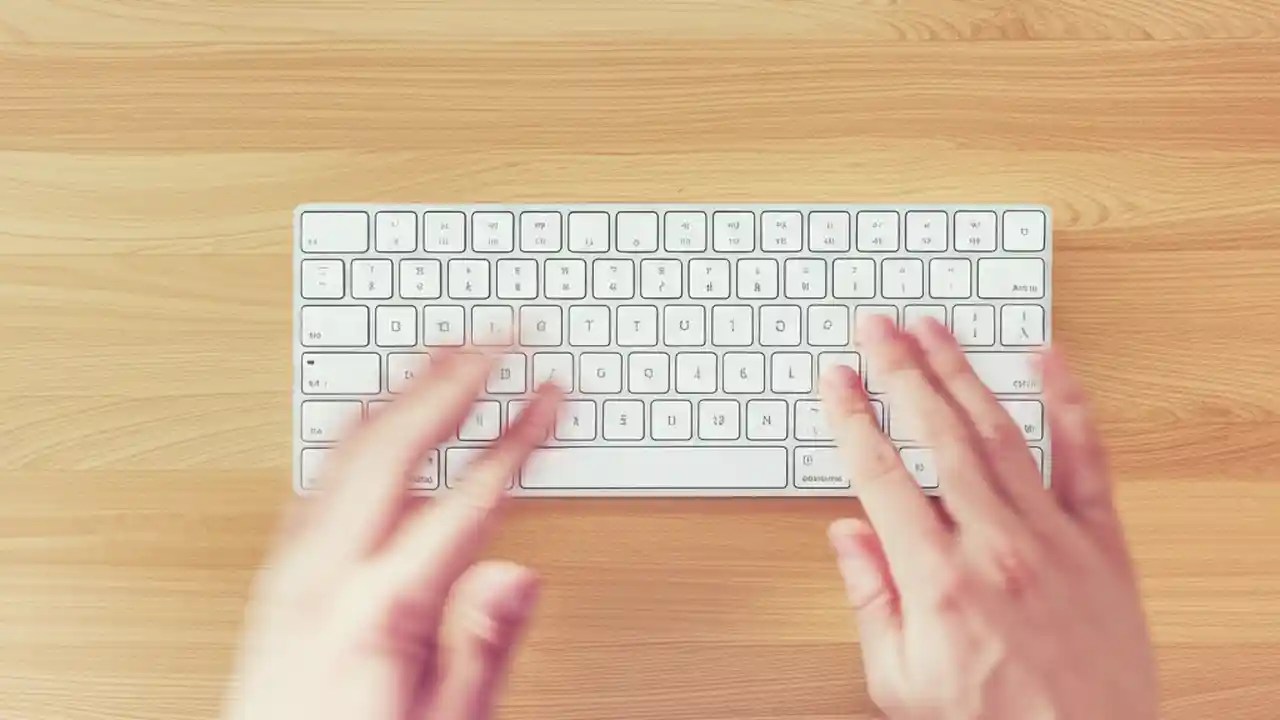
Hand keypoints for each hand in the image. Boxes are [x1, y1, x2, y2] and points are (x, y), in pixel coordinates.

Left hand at [224, 350, 561, 719]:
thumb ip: (480, 648)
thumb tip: (518, 574)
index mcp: (378, 608)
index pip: (466, 496)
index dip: (517, 435)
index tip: (549, 393)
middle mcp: (324, 573)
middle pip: (398, 445)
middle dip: (455, 378)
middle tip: (499, 334)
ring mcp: (292, 567)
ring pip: (349, 448)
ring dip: (402, 389)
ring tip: (445, 349)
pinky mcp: (278, 575)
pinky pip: (318, 476)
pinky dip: (356, 429)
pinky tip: (373, 413)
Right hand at [821, 317, 1157, 719]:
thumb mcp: (899, 680)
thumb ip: (871, 600)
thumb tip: (846, 537)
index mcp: (936, 578)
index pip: (879, 474)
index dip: (852, 418)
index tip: (837, 381)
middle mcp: (993, 544)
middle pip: (934, 434)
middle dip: (900, 371)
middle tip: (879, 328)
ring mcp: (1052, 536)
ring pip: (997, 433)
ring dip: (960, 373)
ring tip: (934, 331)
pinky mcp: (1100, 542)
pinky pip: (1086, 457)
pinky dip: (1068, 402)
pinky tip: (1048, 360)